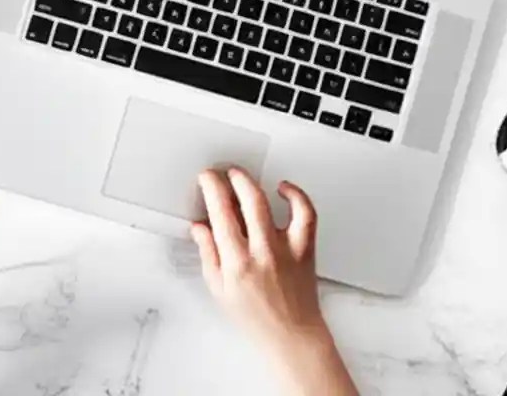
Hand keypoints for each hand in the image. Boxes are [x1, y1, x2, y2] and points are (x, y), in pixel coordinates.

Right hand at [191, 168, 356, 395]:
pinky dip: (297, 196)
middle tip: (223, 172)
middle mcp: (261, 252)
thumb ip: (208, 254)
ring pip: (270, 204)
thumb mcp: (219, 289)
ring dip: (254, 183)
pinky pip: (306, 214)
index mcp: (236, 262)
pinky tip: (285, 188)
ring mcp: (286, 248)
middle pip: (246, 201)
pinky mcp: (305, 248)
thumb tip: (200, 228)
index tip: (207, 179)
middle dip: (231, 178)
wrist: (292, 334)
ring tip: (244, 177)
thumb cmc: (256, 318)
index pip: (220, 213)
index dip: (211, 188)